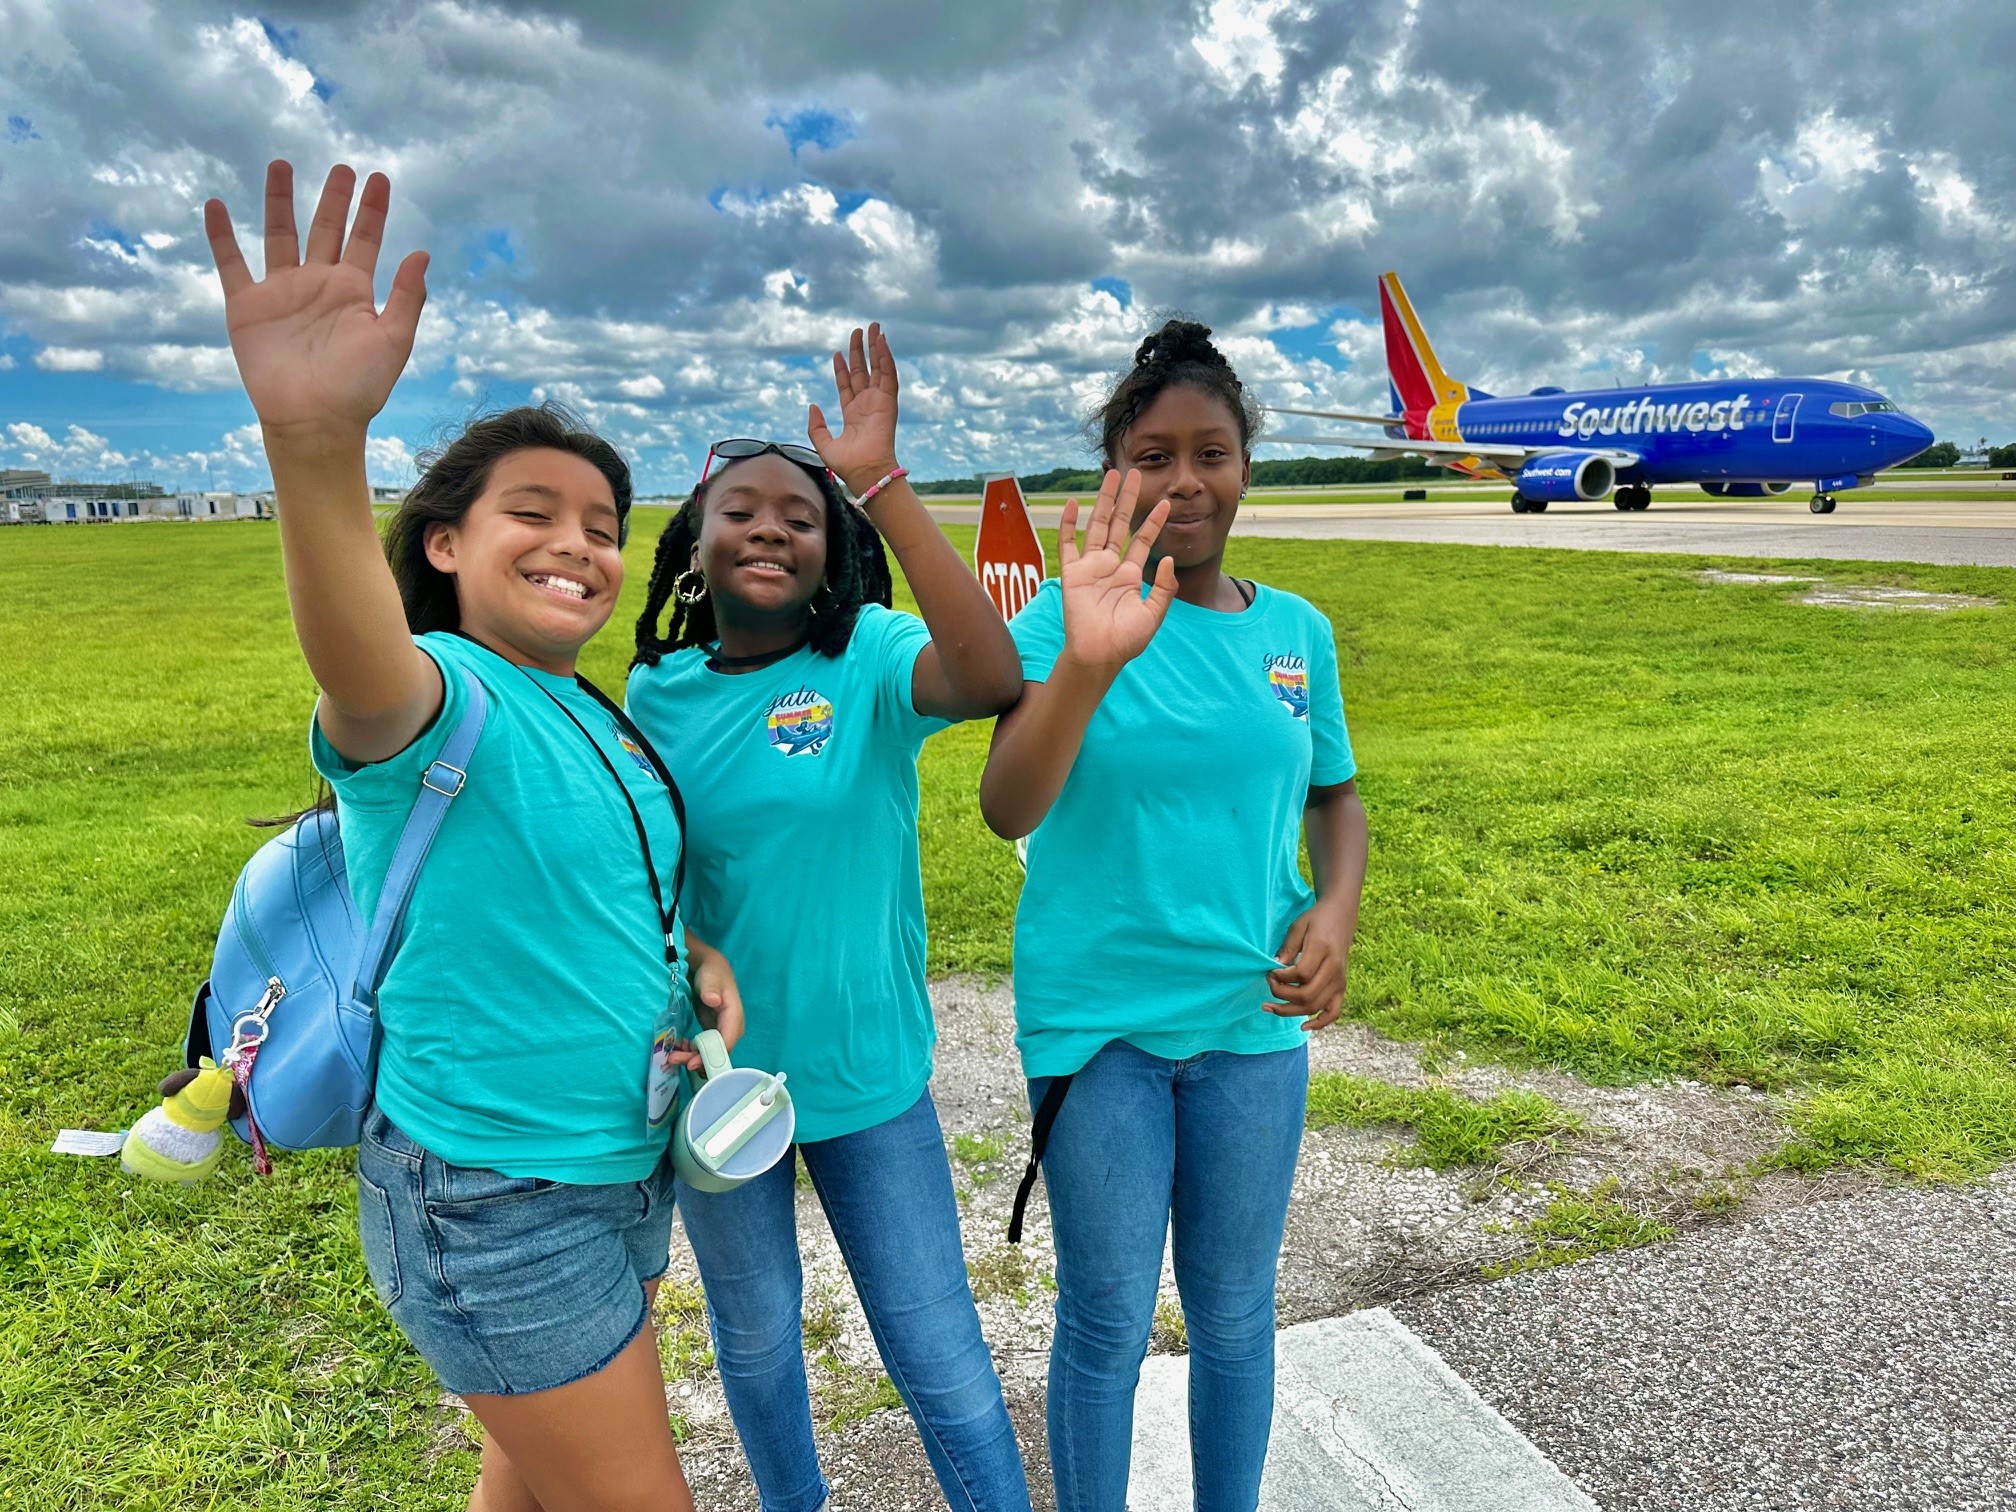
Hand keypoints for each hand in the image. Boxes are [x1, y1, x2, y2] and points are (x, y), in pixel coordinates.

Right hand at [204, 160, 428, 439]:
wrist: (314, 420)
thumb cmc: (359, 387)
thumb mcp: (393, 340)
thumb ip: (407, 297)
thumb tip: (422, 252)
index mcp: (354, 291)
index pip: (365, 239)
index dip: (372, 210)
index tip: (379, 177)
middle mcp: (318, 285)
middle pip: (325, 229)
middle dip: (333, 198)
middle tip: (341, 167)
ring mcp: (282, 293)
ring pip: (279, 235)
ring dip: (279, 201)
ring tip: (280, 165)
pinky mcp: (247, 307)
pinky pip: (231, 264)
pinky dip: (222, 237)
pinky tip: (216, 206)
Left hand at [677, 933, 745, 1069]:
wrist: (708, 968)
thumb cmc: (712, 972)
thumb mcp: (711, 977)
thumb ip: (711, 988)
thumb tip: (713, 1000)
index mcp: (734, 1015)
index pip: (727, 1041)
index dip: (712, 1055)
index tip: (693, 1062)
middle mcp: (731, 1027)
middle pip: (718, 1052)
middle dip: (698, 1060)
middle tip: (675, 1059)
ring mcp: (721, 1031)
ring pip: (710, 1053)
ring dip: (692, 1058)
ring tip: (673, 1056)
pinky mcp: (711, 1032)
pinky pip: (704, 1048)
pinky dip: (691, 1052)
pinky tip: (678, 1049)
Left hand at [807, 322, 899, 495]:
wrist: (865, 472)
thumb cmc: (847, 465)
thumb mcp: (823, 445)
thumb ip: (816, 426)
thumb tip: (812, 405)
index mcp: (853, 414)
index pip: (847, 385)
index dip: (843, 368)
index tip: (838, 353)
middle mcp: (867, 405)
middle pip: (863, 371)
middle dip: (860, 350)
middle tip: (859, 330)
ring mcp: (879, 402)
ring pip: (878, 368)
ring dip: (876, 348)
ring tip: (873, 328)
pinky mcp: (889, 401)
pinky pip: (888, 374)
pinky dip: (886, 357)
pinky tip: (881, 341)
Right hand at [1056, 469, 1178, 669]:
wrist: (1099, 654)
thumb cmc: (1126, 641)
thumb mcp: (1154, 614)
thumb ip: (1163, 587)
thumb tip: (1168, 559)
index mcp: (1129, 575)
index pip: (1143, 540)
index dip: (1154, 522)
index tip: (1165, 503)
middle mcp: (1109, 566)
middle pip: (1119, 524)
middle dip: (1128, 500)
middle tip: (1135, 474)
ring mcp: (1090, 567)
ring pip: (1097, 525)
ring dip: (1104, 501)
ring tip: (1112, 476)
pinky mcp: (1072, 573)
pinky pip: (1068, 543)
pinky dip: (1070, 523)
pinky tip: (1075, 503)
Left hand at [1266, 902, 1352, 1029]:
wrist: (1341, 916)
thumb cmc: (1316, 919)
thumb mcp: (1298, 926)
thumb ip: (1287, 948)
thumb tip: (1275, 967)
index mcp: (1323, 950)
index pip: (1301, 974)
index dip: (1281, 977)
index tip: (1270, 971)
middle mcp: (1334, 969)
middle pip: (1307, 995)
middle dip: (1281, 995)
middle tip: (1268, 983)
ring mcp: (1340, 980)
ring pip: (1315, 1006)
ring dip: (1290, 1012)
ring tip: (1269, 1007)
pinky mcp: (1342, 987)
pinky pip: (1334, 1012)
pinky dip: (1320, 1023)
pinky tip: (1303, 1027)